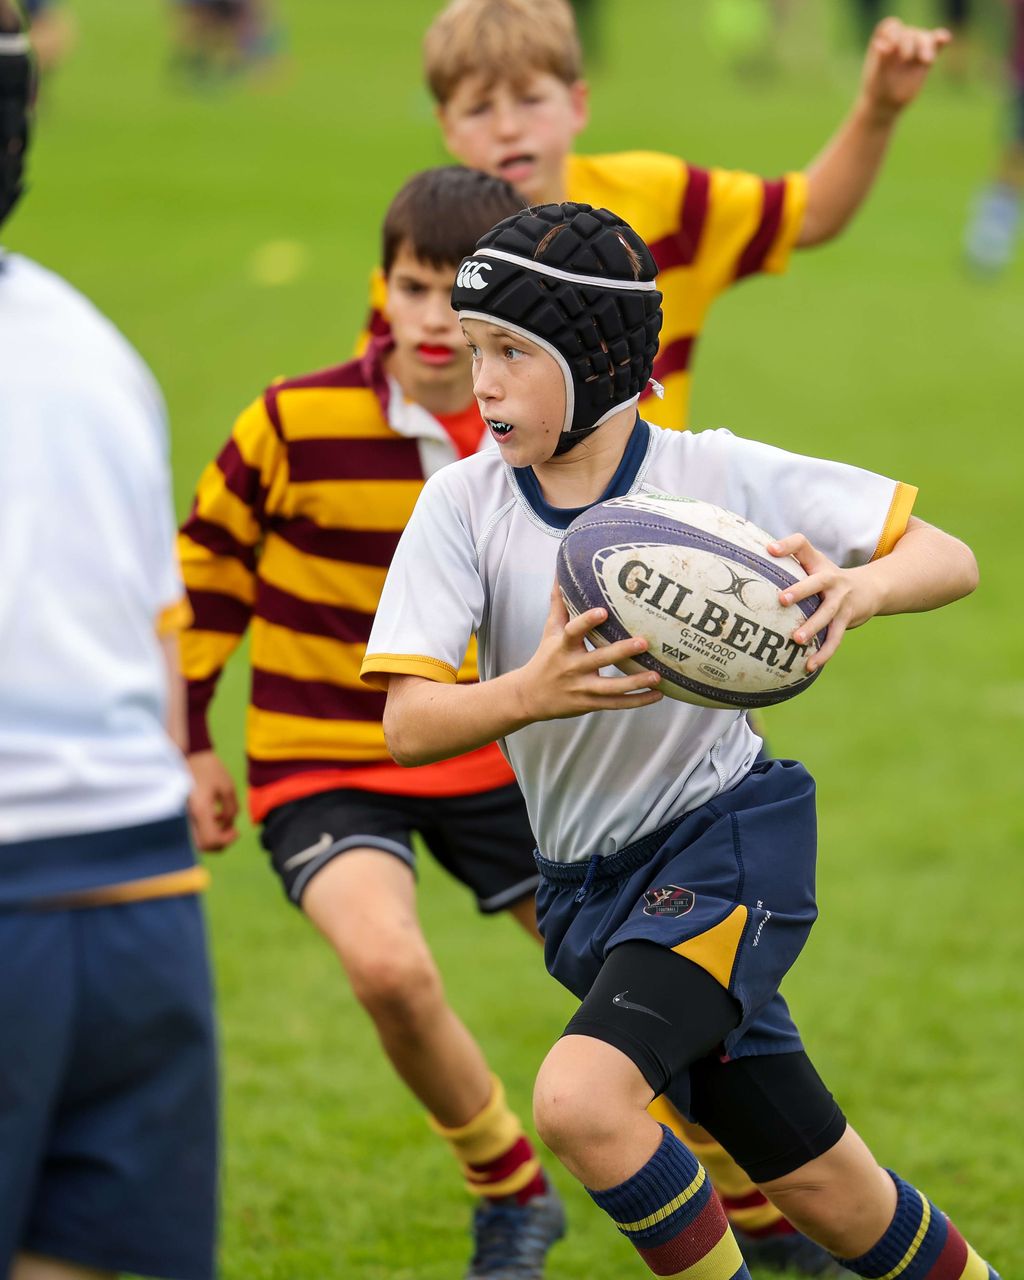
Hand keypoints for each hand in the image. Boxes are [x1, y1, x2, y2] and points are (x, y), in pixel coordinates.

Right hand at [187, 750, 239, 851]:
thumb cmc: (209, 768)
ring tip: (227, 821)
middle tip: (232, 831)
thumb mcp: (227, 787)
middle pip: (203, 846)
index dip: (226, 841)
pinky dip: (209, 828)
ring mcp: (187, 815)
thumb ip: (231, 809)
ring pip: (200, 839)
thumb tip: (228, 824)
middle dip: (221, 843)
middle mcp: (190, 817)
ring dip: (216, 836)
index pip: (211, 841)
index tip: (236, 831)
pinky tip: (218, 815)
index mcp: (201, 811)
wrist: (189, 755)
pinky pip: (198, 829)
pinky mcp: (187, 812)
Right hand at [515, 580, 662, 720]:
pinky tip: (658, 695)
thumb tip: (561, 572)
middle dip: (621, 651)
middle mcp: (572, 667)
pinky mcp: (590, 703)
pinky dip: (637, 701)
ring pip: (611, 687)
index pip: (573, 631)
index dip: (587, 621)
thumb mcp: (550, 630)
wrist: (529, 696)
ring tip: (657, 675)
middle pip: (599, 659)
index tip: (603, 611)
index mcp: (563, 646)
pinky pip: (616, 704)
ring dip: (635, 682)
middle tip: (644, 642)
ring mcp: (582, 687)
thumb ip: (559, 602)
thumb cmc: (546, 657)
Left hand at [768, 534, 880, 671]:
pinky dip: (823, 653)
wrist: (869, 589)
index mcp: (818, 563)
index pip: (802, 545)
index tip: (770, 550)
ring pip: (827, 614)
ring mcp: (841, 600)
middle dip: (800, 590)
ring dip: (813, 627)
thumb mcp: (813, 564)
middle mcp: (831, 579)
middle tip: (782, 600)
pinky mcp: (847, 619)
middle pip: (817, 582)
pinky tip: (809, 666)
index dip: (787, 545)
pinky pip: (834, 638)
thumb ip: (788, 562)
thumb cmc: (827, 578)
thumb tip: (751, 561)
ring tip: (797, 640)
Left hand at [860, 18, 949, 117]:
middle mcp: (901, 39)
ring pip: (924, 38)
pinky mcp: (926, 55)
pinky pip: (937, 42)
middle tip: (906, 58)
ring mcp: (915, 46)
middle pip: (909, 33)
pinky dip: (941, 39)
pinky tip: (945, 39)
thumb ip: (880, 59)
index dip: (893, 34)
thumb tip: (879, 44)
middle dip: (908, 43)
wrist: (886, 103)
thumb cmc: (878, 88)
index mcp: (885, 39)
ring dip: (926, 46)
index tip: (891, 48)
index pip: (892, 27)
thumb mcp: (877, 75)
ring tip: (927, 61)